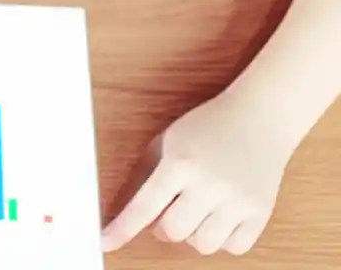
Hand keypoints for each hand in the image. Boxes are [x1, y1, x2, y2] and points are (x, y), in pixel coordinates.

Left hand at [102, 92, 295, 255]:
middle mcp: (210, 184)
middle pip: (173, 231)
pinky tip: (220, 217)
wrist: (258, 119)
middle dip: (163, 226)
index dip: (122, 229)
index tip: (105, 242)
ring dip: (193, 234)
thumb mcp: (165, 142)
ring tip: (196, 211)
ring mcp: (238, 200)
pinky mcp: (261, 212)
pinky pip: (234, 248)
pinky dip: (222, 240)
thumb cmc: (206, 129)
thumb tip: (117, 211)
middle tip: (170, 208)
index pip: (144, 207)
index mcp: (180, 164)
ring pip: (203, 245)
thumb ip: (143, 177)